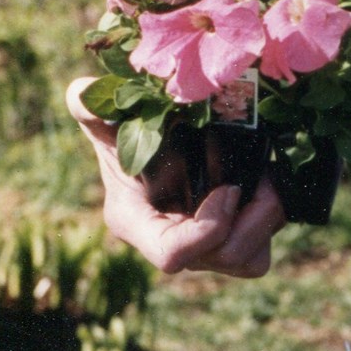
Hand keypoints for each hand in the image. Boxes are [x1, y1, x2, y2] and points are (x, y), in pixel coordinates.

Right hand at [67, 78, 284, 277]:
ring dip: (266, 220)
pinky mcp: (230, 235)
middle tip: (264, 179)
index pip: (172, 255)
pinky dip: (270, 220)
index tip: (230, 189)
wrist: (153, 138)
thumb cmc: (126, 132)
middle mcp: (174, 240)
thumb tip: (80, 91)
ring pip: (248, 259)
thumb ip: (93, 110)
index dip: (206, 231)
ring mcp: (203, 244)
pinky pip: (258, 250)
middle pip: (222, 259)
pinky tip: (270, 180)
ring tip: (270, 177)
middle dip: (251, 222)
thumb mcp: (110, 122)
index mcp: (139, 223)